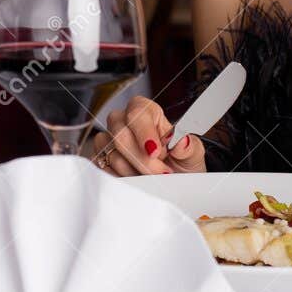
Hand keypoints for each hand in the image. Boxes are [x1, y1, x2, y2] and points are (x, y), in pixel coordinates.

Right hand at [86, 97, 206, 176]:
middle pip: (120, 135)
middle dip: (142, 160)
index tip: (155, 152)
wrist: (173, 180)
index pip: (137, 113)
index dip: (144, 133)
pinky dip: (122, 179)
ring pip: (112, 156)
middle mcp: (123, 121)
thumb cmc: (179, 161)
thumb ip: (188, 147)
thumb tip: (181, 142)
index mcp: (145, 111)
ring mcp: (108, 140)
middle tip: (162, 173)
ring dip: (135, 172)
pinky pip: (104, 170)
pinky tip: (137, 180)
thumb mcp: (192, 154)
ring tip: (152, 177)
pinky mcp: (100, 159)